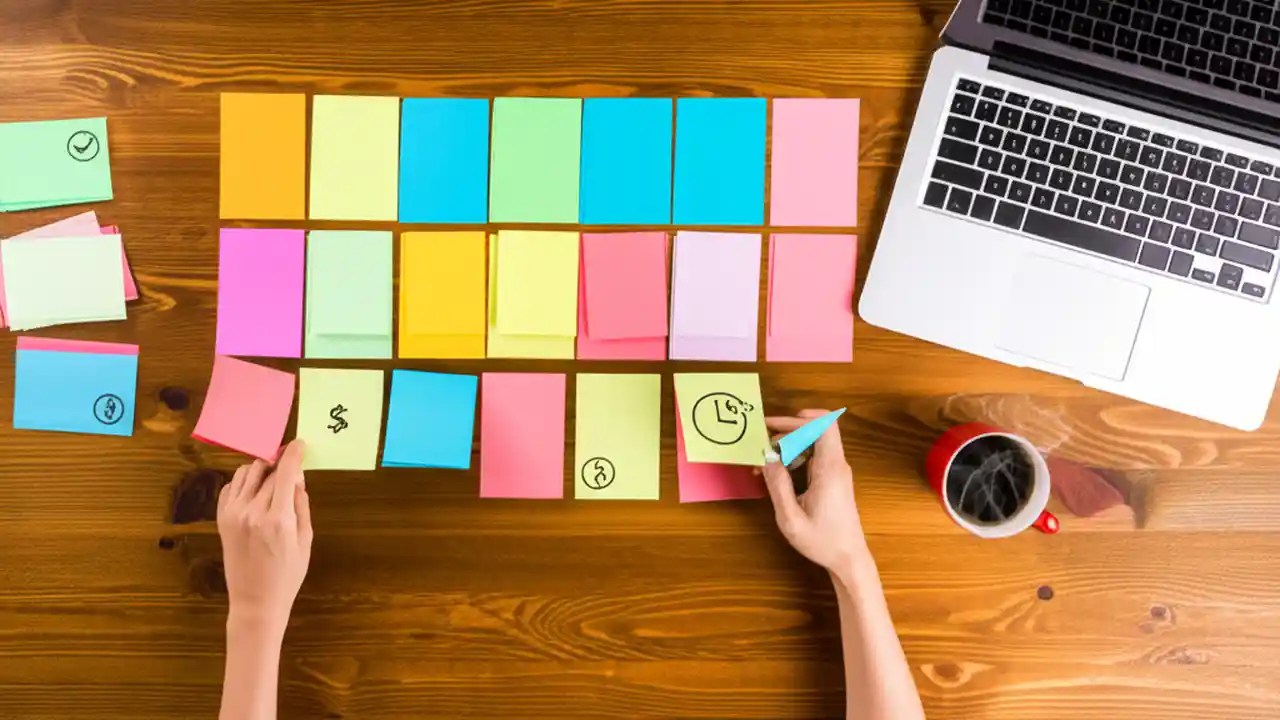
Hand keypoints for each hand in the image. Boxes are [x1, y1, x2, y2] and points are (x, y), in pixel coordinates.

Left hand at [217, 439, 312, 631]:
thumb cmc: (287, 575)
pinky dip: (244, 482)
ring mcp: (233, 515)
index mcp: (279, 519)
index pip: (286, 473)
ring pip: (247, 473)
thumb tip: (298, 480)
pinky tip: (255, 491)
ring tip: (272, 478)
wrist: (255, 602)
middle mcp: (253, 512)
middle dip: (282, 464)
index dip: (294, 454)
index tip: (299, 444)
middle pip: (268, 471)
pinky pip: (231, 486)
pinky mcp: (222, 519)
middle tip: (291, 467)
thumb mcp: (305, 540)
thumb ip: (302, 506)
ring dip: (262, 469)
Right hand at [761, 410, 868, 571]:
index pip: (824, 425)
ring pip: (812, 442)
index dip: (799, 419)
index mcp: (830, 469)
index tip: (772, 426)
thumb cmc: (821, 541)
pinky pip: (813, 456)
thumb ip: (778, 485)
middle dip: (786, 431)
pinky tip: (777, 474)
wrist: (848, 558)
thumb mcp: (790, 518)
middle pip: (815, 429)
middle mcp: (836, 464)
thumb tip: (766, 457)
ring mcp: (836, 470)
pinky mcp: (833, 478)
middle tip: (761, 444)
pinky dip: (794, 458)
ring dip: (788, 446)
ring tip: (763, 464)